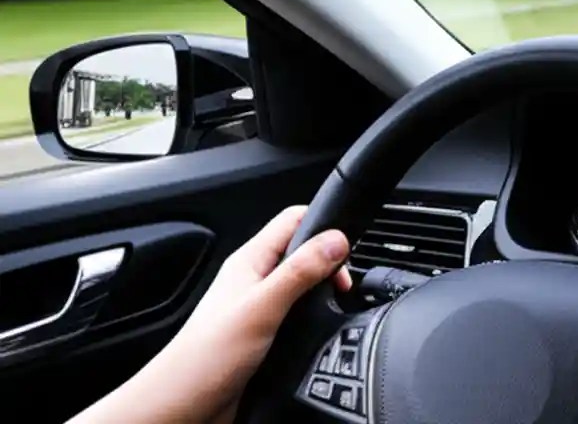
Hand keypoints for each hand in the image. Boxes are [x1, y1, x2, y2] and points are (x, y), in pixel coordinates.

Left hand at [70, 206, 351, 423]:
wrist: (184, 405)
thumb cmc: (206, 357)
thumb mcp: (262, 307)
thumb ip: (300, 272)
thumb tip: (336, 239)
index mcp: (251, 261)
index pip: (294, 220)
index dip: (324, 225)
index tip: (346, 250)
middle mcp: (256, 280)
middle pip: (304, 252)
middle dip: (330, 263)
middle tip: (341, 287)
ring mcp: (261, 307)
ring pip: (304, 284)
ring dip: (324, 291)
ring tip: (336, 304)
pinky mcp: (268, 334)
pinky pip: (301, 314)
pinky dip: (317, 316)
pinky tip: (322, 327)